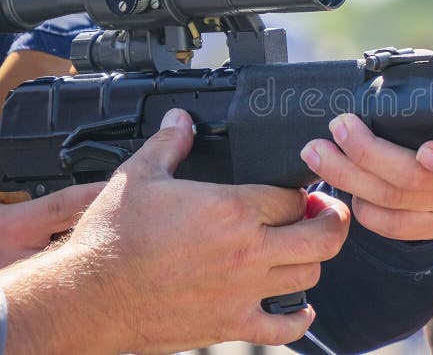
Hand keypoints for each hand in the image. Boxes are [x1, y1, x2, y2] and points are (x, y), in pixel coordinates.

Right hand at [1, 108, 349, 354]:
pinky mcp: (230, 323)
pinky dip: (298, 319)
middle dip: (332, 221)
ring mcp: (242, 289)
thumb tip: (180, 118)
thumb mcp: (138, 177)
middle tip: (327, 214)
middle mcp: (247, 249)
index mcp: (231, 208)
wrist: (86, 296)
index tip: (299, 191)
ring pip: (309, 275)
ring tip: (302, 249)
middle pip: (321, 236)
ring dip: (313, 260)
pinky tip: (299, 308)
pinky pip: (283, 327)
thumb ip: (169, 144)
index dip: (302, 191)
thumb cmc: (110, 238)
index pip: (294, 197)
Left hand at [300, 113, 432, 239]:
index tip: (425, 150)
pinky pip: (388, 224)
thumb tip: (380, 74)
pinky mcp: (426, 229)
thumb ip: (426, 101)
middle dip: (368, 152)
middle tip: (338, 127)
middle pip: (415, 178)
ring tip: (317, 151)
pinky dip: (361, 204)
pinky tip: (343, 183)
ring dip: (347, 173)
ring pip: (391, 199)